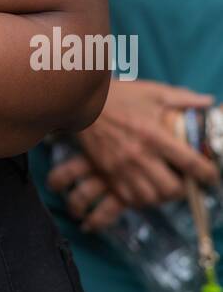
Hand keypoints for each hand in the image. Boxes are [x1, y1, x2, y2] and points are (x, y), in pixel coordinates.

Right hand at [48, 79, 218, 226]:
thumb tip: (209, 102)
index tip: (211, 175)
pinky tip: (145, 188)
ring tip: (165, 186)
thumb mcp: (154, 92)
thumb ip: (184, 99)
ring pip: (151, 198)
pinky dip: (141, 198)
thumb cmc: (120, 96)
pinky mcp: (107, 174)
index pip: (190, 163)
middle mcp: (140, 156)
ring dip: (162, 196)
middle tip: (184, 181)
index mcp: (154, 135)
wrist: (81, 102)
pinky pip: (128, 199)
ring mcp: (122, 168)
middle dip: (183, 189)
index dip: (207, 173)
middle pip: (171, 189)